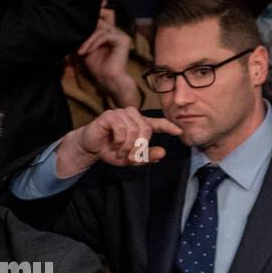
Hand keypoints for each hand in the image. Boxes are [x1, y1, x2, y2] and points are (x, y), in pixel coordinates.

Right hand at [60, 107, 181, 175]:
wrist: (92, 148)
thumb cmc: (112, 151)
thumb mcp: (132, 159)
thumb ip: (147, 156)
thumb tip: (163, 153)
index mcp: (140, 125)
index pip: (157, 124)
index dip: (168, 127)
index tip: (179, 132)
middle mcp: (132, 116)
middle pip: (146, 129)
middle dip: (140, 147)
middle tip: (131, 158)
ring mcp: (121, 114)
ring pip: (134, 129)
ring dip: (128, 146)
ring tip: (122, 152)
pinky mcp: (110, 115)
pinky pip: (121, 127)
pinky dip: (120, 140)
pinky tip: (115, 144)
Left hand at [77, 24, 140, 108]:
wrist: (108, 80)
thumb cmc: (99, 68)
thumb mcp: (87, 49)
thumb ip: (84, 37)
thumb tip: (75, 26)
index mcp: (109, 35)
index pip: (96, 25)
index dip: (85, 30)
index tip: (76, 42)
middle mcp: (116, 33)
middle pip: (98, 25)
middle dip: (86, 35)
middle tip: (79, 48)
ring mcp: (120, 36)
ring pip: (100, 30)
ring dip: (89, 41)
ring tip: (83, 51)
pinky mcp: (123, 40)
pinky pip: (105, 35)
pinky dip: (95, 42)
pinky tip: (90, 51)